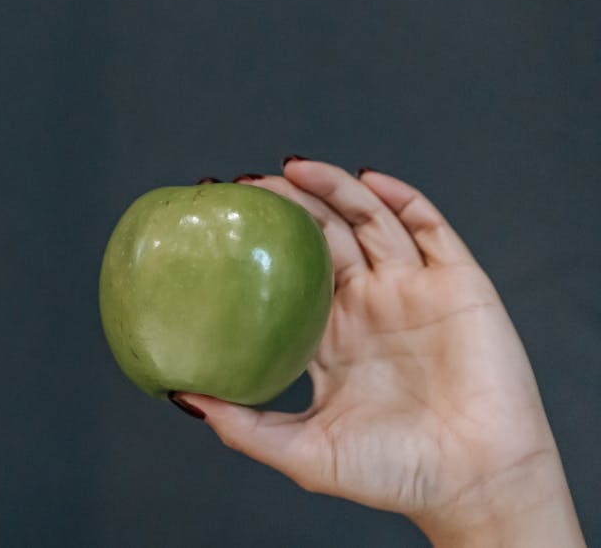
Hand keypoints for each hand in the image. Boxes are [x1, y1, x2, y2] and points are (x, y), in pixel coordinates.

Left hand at [173, 160, 584, 546]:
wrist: (475, 486)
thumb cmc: (391, 475)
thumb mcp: (302, 452)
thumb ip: (243, 426)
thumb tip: (179, 396)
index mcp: (331, 337)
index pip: (285, 274)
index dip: (256, 244)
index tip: (215, 221)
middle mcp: (369, 305)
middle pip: (324, 235)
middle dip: (287, 204)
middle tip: (245, 184)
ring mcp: (413, 291)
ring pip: (370, 220)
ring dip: (334, 188)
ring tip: (293, 168)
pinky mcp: (458, 285)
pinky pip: (431, 228)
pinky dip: (402, 198)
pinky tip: (369, 179)